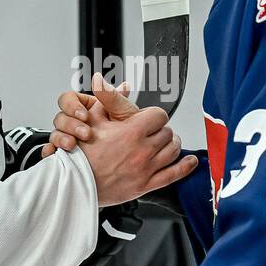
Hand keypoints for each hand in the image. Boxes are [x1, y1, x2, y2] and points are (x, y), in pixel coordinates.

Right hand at [42, 73, 139, 157]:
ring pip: (56, 133)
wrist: (134, 156)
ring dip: (62, 139)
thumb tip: (103, 80)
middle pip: (60, 117)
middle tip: (86, 134)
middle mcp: (76, 121)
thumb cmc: (132, 133)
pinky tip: (58, 154)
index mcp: (87, 107)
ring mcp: (70, 137)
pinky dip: (53, 152)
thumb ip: (113, 97)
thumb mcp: (124, 112)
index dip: (72, 106)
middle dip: (70, 125)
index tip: (84, 115)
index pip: (69, 99)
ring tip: (73, 146)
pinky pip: (54, 151)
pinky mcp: (67, 154)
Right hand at [60, 74, 195, 206]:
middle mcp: (142, 150)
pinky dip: (185, 166)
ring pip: (173, 151)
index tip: (149, 119)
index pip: (159, 116)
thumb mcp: (92, 119)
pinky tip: (190, 161)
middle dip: (161, 131)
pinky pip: (173, 174)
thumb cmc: (81, 153)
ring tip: (166, 143)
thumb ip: (106, 99)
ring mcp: (145, 169)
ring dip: (172, 145)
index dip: (154, 115)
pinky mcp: (145, 185)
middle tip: (153, 132)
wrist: (74, 182)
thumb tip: (106, 80)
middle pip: (167, 133)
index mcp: (131, 132)